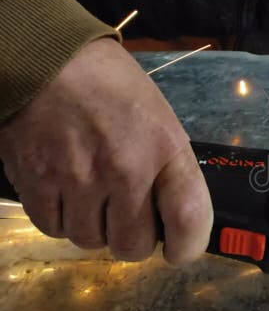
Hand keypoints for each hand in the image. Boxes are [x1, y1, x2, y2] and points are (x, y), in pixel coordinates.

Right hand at [0, 38, 212, 263]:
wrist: (46, 61)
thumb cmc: (112, 88)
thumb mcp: (161, 120)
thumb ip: (171, 170)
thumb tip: (177, 220)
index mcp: (165, 149)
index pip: (189, 219)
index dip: (188, 247)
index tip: (179, 249)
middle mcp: (124, 169)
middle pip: (134, 246)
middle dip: (134, 239)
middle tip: (129, 216)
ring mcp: (77, 180)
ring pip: (92, 242)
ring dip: (96, 228)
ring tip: (95, 195)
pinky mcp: (37, 184)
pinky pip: (55, 230)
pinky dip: (63, 220)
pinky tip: (67, 193)